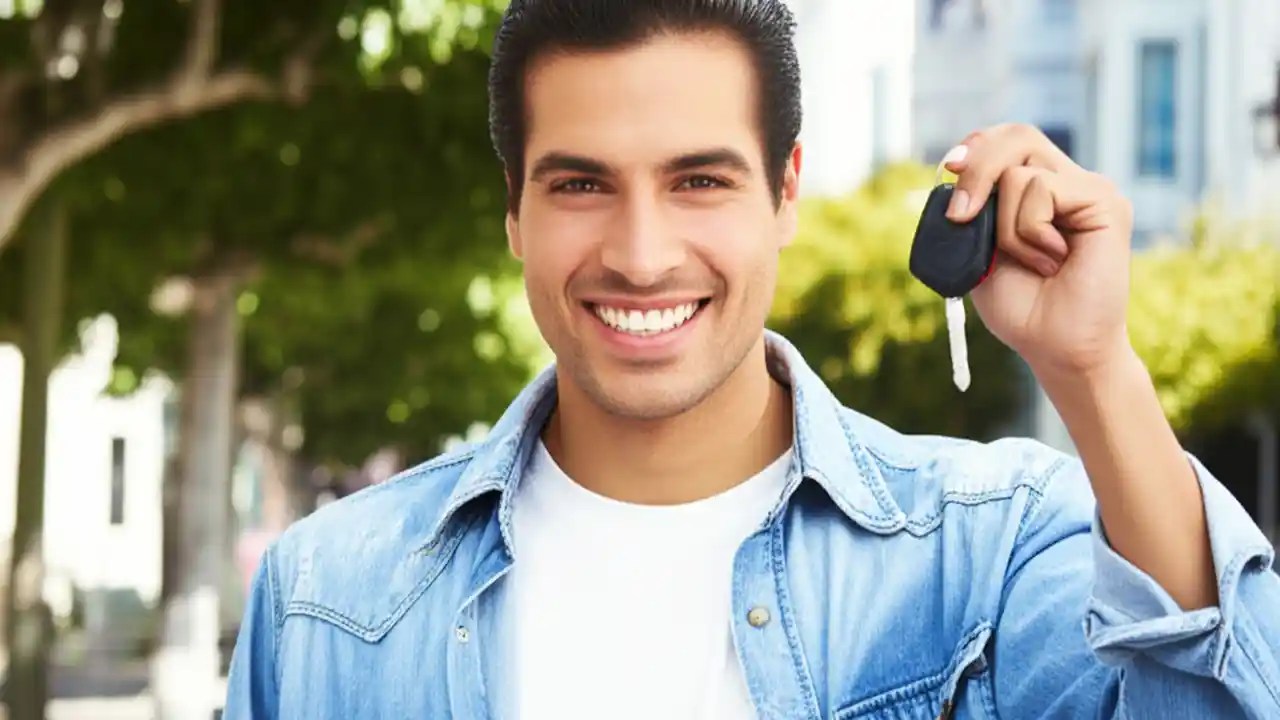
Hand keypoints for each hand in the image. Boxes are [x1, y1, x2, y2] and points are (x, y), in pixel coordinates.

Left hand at [943, 123, 1136, 380]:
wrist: (1057, 347)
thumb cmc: (1022, 307)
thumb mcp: (979, 251)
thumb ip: (972, 210)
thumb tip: (955, 168)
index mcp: (1040, 190)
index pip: (1007, 140)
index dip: (976, 148)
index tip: (949, 168)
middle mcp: (1068, 182)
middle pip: (1015, 135)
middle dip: (977, 170)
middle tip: (962, 216)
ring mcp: (1089, 190)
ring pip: (1018, 172)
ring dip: (1006, 228)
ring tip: (1034, 263)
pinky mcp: (1104, 201)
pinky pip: (1040, 190)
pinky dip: (1028, 231)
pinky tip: (1052, 261)